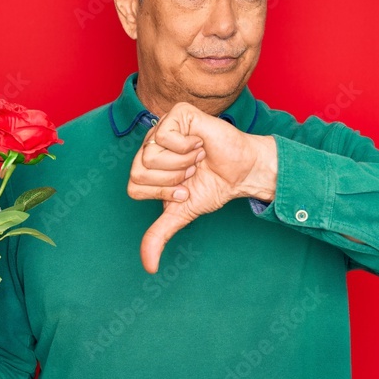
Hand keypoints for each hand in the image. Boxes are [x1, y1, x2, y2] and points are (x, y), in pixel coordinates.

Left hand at [127, 102, 276, 272]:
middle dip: (171, 180)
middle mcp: (151, 143)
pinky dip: (188, 147)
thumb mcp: (182, 213)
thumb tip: (149, 266)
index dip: (162, 194)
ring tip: (197, 158)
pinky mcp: (179, 113)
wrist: (243, 174)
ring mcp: (163, 126)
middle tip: (191, 173)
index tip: (184, 189)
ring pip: (151, 155)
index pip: (134, 186)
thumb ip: (160, 234)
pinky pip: (166, 136)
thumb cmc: (213, 186)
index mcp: (146, 164)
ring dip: (182, 163)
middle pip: (139, 171)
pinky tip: (200, 144)